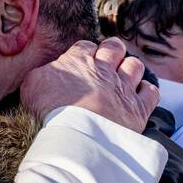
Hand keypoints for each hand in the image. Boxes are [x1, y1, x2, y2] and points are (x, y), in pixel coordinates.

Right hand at [19, 37, 158, 132]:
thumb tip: (46, 72)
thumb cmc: (49, 111)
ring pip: (135, 66)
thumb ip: (41, 73)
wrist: (74, 137)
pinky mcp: (137, 109)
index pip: (86, 45)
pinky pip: (150, 92)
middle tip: (107, 59)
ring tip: (123, 76)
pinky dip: (146, 91)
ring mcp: (123, 88)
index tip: (83, 59)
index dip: (86, 51)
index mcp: (78, 60)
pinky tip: (138, 95)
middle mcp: (104, 70)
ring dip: (130, 69)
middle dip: (112, 50)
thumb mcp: (32, 85)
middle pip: (114, 48)